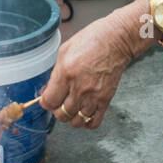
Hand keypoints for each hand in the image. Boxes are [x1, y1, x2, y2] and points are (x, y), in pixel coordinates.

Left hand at [39, 12, 132, 128]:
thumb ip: (55, 73)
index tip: (48, 98)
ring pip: (76, 121)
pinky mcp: (106, 99)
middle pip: (61, 114)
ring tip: (72, 107)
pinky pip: (93, 122)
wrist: (117, 40)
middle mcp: (79, 88)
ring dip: (71, 117)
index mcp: (66, 73)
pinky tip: (84, 113)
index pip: (49, 102)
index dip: (46, 102)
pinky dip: (87, 122)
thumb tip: (49, 89)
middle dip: (57, 110)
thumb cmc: (92, 40)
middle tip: (60, 102)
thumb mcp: (65, 51)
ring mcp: (94, 96)